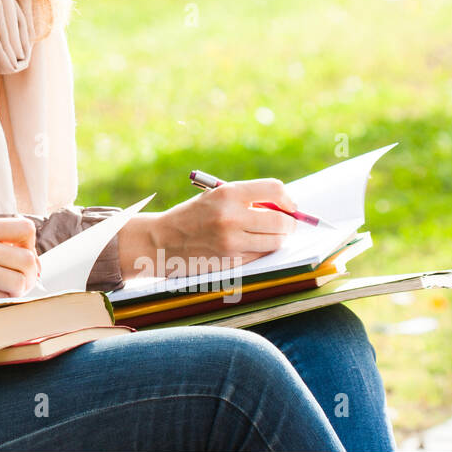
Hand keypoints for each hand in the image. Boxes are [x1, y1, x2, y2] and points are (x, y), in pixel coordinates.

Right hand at [0, 214, 39, 299]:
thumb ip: (2, 241)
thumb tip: (37, 265)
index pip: (25, 228)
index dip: (31, 243)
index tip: (23, 252)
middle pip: (28, 260)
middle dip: (31, 272)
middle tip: (23, 277)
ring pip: (19, 283)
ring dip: (19, 288)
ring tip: (7, 286)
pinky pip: (3, 298)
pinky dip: (2, 298)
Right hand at [117, 178, 298, 278]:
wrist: (162, 240)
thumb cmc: (192, 215)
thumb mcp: (215, 197)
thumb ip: (247, 198)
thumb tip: (284, 207)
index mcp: (227, 193)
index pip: (274, 190)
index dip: (287, 199)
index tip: (289, 206)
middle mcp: (231, 216)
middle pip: (281, 220)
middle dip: (289, 223)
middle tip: (287, 224)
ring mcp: (232, 241)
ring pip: (275, 241)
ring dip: (277, 238)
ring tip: (268, 234)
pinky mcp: (231, 260)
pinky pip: (261, 254)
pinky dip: (262, 250)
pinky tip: (251, 244)